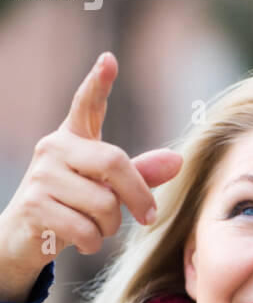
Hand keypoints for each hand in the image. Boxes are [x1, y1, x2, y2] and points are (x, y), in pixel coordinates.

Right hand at [0, 52, 182, 301]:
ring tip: (96, 227)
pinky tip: (82, 240)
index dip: (98, 83)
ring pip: (103, 204)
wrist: (25, 237)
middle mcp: (54, 148)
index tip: (110, 60)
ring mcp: (41, 175)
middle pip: (114, 162)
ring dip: (111, 226)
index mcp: (73, 139)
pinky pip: (85, 229)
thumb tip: (178, 160)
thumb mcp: (107, 189)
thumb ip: (141, 175)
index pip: (85, 106)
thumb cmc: (74, 207)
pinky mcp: (34, 204)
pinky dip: (93, 243)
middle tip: (148, 217)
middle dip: (138, 196)